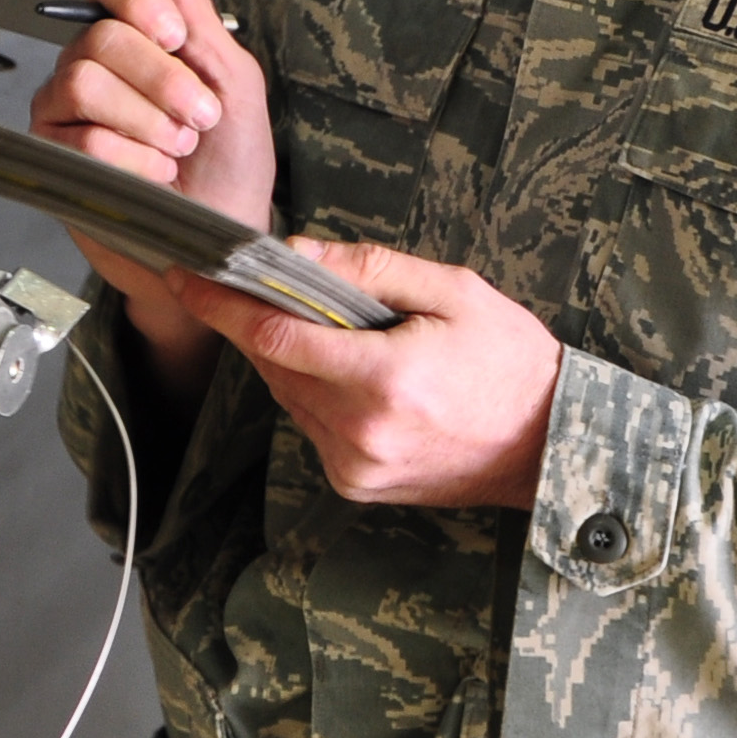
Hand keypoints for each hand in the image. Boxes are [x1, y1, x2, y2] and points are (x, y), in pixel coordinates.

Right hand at [31, 0, 271, 401]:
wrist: (219, 243)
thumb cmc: (231, 168)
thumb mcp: (237, 85)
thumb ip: (200, 21)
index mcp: (134, 34)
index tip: (173, 33)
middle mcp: (90, 63)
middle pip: (100, 36)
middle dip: (163, 79)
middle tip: (200, 117)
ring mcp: (64, 112)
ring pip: (84, 84)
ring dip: (147, 122)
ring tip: (176, 151)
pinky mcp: (53, 160)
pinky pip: (83, 141)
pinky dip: (134, 163)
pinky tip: (153, 180)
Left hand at [169, 240, 561, 507]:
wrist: (551, 444)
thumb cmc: (509, 358)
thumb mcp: (452, 290)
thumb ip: (367, 268)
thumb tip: (294, 252)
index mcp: (384, 379)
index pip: (274, 338)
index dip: (222, 304)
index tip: (184, 275)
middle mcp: (361, 432)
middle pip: (274, 366)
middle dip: (256, 322)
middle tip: (253, 284)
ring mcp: (356, 466)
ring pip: (288, 396)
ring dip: (289, 358)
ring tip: (327, 328)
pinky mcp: (357, 485)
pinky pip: (311, 425)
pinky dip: (314, 392)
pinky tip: (350, 372)